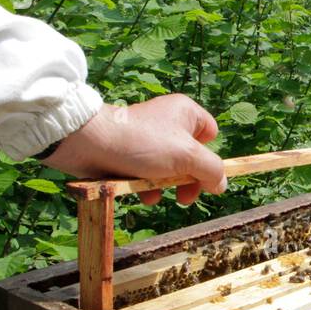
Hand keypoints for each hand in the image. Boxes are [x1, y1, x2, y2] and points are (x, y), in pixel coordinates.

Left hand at [42, 94, 226, 204]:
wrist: (89, 143)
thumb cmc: (142, 143)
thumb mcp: (187, 156)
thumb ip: (211, 170)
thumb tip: (221, 184)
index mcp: (185, 112)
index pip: (210, 133)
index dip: (209, 155)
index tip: (203, 173)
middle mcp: (167, 122)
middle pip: (191, 156)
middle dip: (188, 179)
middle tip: (183, 197)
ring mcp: (147, 139)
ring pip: (168, 169)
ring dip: (165, 186)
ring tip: (156, 193)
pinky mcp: (128, 154)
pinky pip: (146, 174)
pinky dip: (146, 186)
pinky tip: (140, 193)